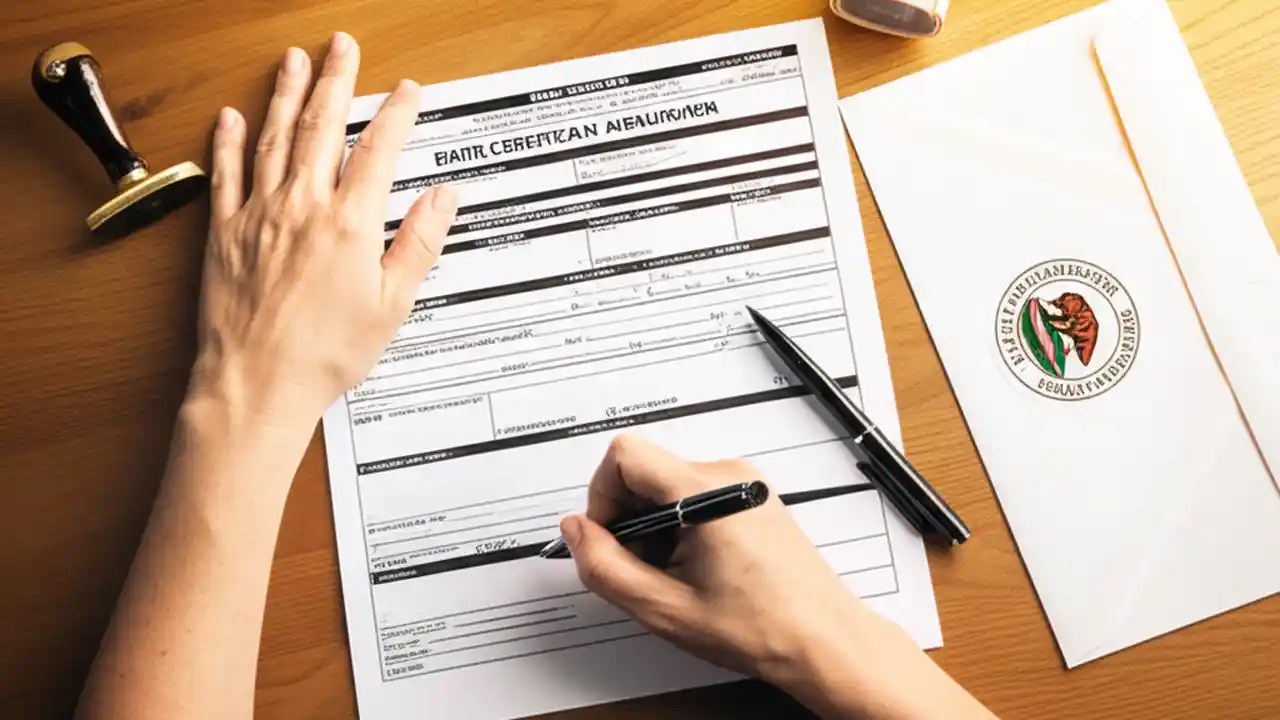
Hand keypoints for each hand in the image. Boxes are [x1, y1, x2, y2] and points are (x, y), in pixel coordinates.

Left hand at [191, 33, 456, 430]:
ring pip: (274, 138)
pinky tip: (232, 117)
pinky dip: (228, 141)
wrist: (257, 384)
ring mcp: (258, 215)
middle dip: (336, 81)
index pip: (378, 151)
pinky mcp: (223, 233)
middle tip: (342, 48)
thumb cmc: (324, 355)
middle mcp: (302, 208)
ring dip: (286, 94)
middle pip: (323, 127)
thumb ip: (417, 243)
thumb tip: (442, 199)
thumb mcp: (392, 305)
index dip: (396, 114)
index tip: (406, 92)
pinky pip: (225, 174)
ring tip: (295, 62)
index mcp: (349, 225)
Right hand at [560, 435, 993, 719]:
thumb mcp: (662, 608)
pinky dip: (681, 525)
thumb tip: (576, 532)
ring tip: (673, 573)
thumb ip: (603, 566)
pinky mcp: (752, 495)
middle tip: (641, 567)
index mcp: (706, 492)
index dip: (602, 496)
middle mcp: (729, 474)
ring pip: (668, 483)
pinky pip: (696, 494)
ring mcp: (745, 482)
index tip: (607, 537)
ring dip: (655, 525)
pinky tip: (695, 567)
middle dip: (629, 517)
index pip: (624, 454)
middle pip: (645, 468)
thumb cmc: (761, 627)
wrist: (822, 640)